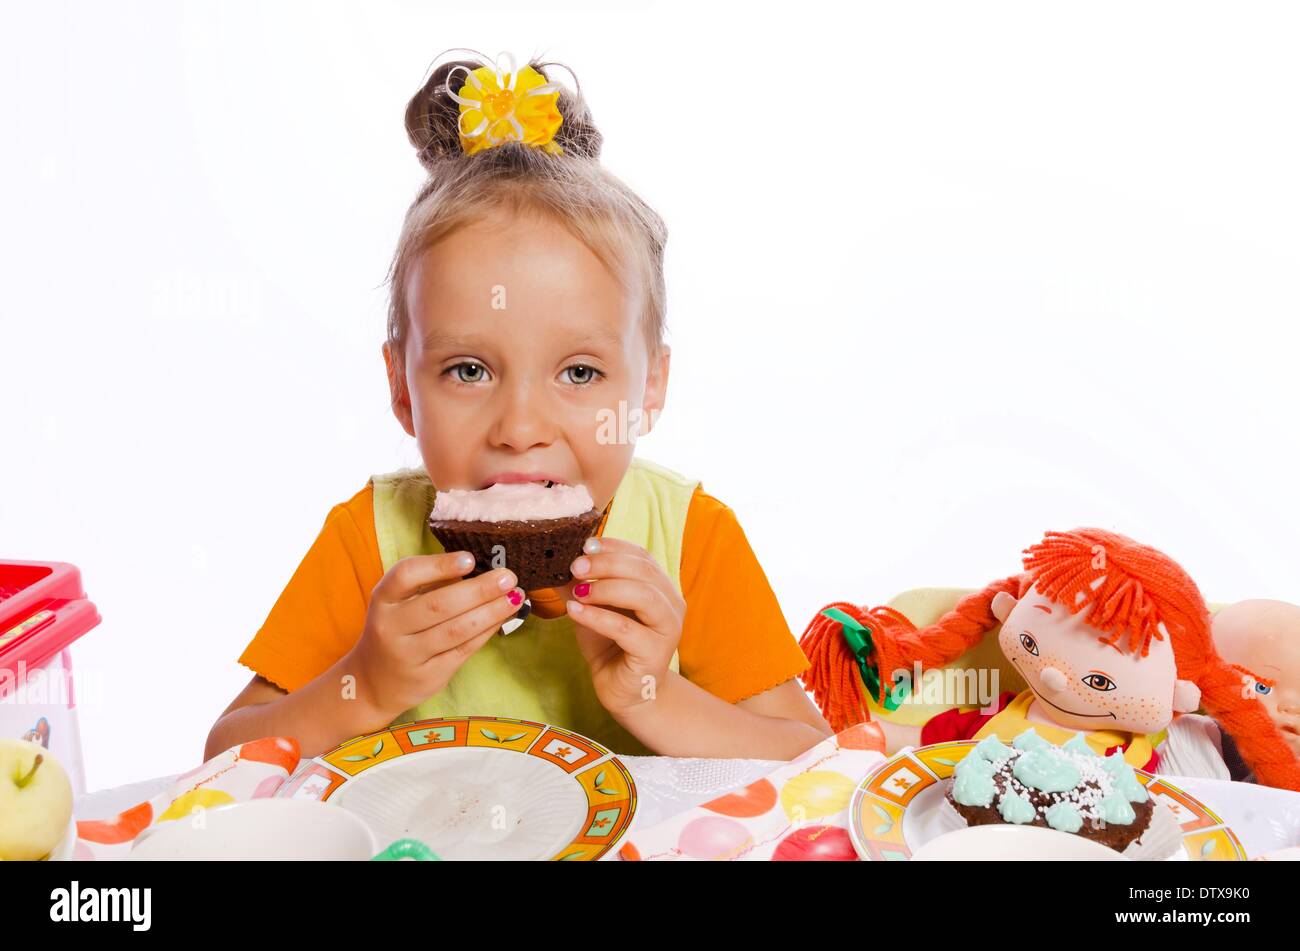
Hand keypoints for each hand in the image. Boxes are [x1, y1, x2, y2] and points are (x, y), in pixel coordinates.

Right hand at [346, 552, 524, 719]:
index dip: (439, 565)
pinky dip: (486, 632)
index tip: (470, 559)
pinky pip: (463, 650)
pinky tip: (501, 618)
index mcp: (383, 599)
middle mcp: (391, 627)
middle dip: (479, 590)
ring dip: (490, 612)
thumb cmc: (396, 631)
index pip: (406, 575)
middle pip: (438, 605)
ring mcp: (408, 655)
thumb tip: (481, 569)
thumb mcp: (398, 604)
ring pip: (456, 630)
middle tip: (508, 577)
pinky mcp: (428, 676)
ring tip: (514, 597)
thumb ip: (430, 585)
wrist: (373, 683)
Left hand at [563, 537, 684, 717]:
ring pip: (643, 596)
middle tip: (575, 566)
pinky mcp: (656, 653)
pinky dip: (598, 616)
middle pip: (643, 571)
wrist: (623, 691)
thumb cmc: (610, 645)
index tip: (584, 546)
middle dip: (606, 564)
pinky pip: (626, 628)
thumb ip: (581, 584)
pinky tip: (575, 612)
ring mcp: (667, 629)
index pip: (641, 556)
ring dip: (605, 588)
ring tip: (576, 592)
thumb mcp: (593, 607)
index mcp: (660, 587)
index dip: (613, 546)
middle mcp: (671, 604)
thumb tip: (555, 561)